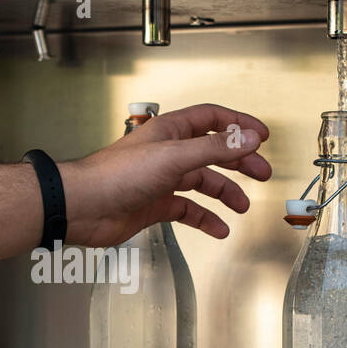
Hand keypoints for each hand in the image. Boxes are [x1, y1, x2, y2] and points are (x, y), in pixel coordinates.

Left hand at [58, 103, 270, 246]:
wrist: (84, 206)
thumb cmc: (116, 175)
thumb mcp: (174, 156)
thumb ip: (214, 149)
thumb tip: (248, 139)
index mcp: (170, 131)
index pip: (212, 119)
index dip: (238, 125)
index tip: (261, 136)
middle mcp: (167, 153)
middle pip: (212, 152)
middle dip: (239, 162)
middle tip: (262, 173)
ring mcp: (161, 180)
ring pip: (202, 183)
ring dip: (225, 193)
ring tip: (242, 206)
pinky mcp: (155, 205)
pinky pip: (187, 210)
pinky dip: (205, 219)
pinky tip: (218, 228)